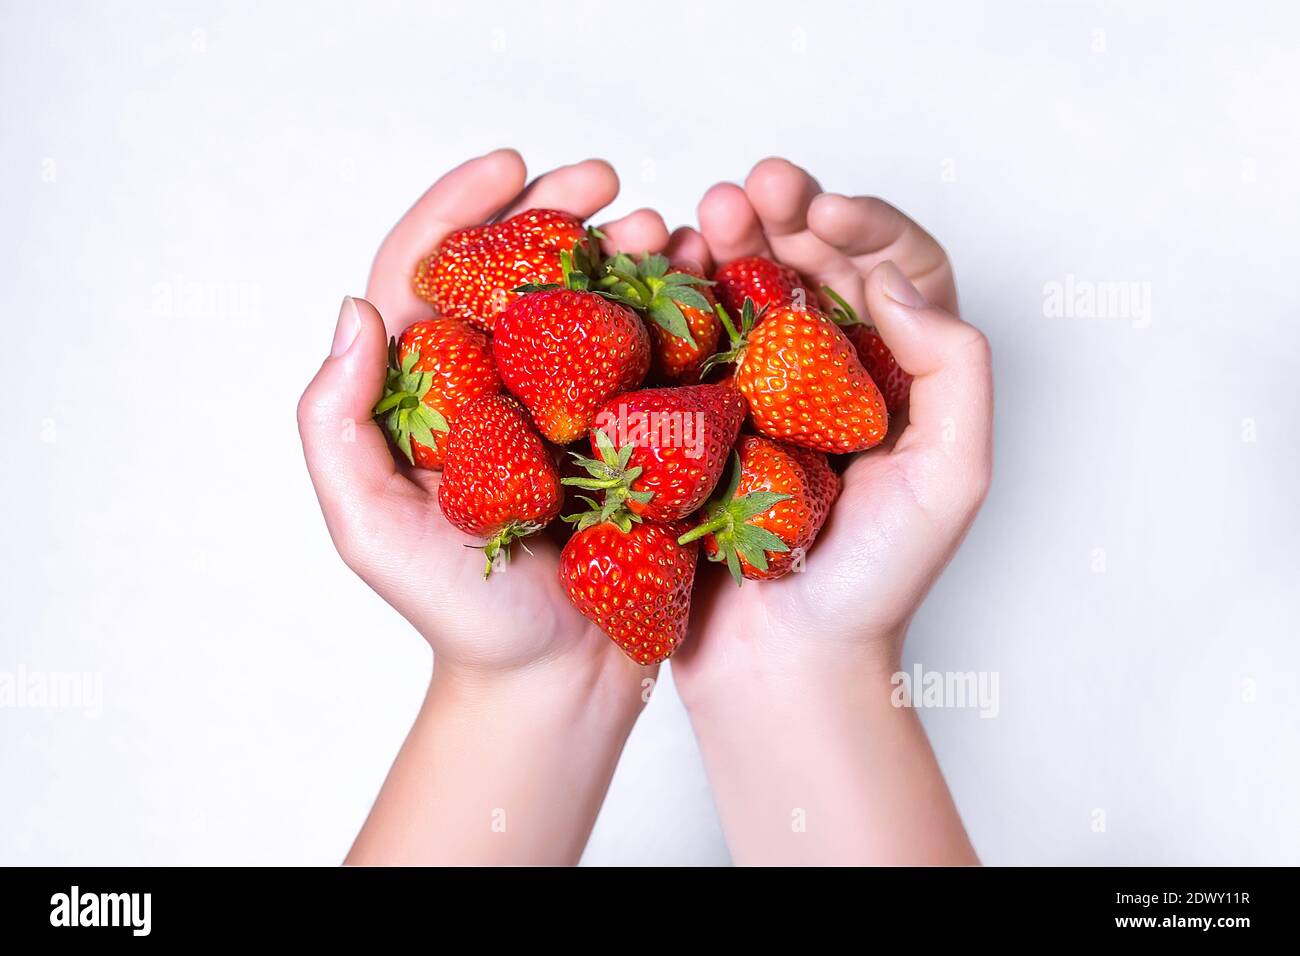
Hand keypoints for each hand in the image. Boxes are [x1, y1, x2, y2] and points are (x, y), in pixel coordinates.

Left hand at [298, 149, 672, 683]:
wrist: (556, 679)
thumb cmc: (461, 614)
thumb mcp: (371, 531)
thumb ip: (337, 427)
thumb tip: (355, 309)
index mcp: (427, 391)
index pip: (428, 275)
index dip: (463, 211)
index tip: (513, 168)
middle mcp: (497, 383)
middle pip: (517, 271)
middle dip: (557, 213)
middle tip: (608, 183)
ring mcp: (567, 405)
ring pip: (589, 303)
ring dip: (624, 252)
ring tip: (662, 229)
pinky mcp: (629, 433)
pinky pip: (649, 357)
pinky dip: (673, 311)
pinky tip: (699, 281)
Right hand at [671, 157, 991, 691]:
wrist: (780, 664)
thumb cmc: (874, 584)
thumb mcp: (951, 477)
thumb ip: (953, 369)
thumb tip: (890, 283)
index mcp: (900, 378)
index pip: (896, 271)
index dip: (864, 226)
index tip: (820, 215)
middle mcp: (834, 375)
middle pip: (816, 267)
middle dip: (787, 214)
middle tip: (752, 187)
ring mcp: (762, 394)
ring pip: (748, 291)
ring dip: (729, 240)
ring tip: (704, 214)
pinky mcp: (701, 419)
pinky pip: (691, 342)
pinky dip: (679, 296)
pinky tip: (668, 266)